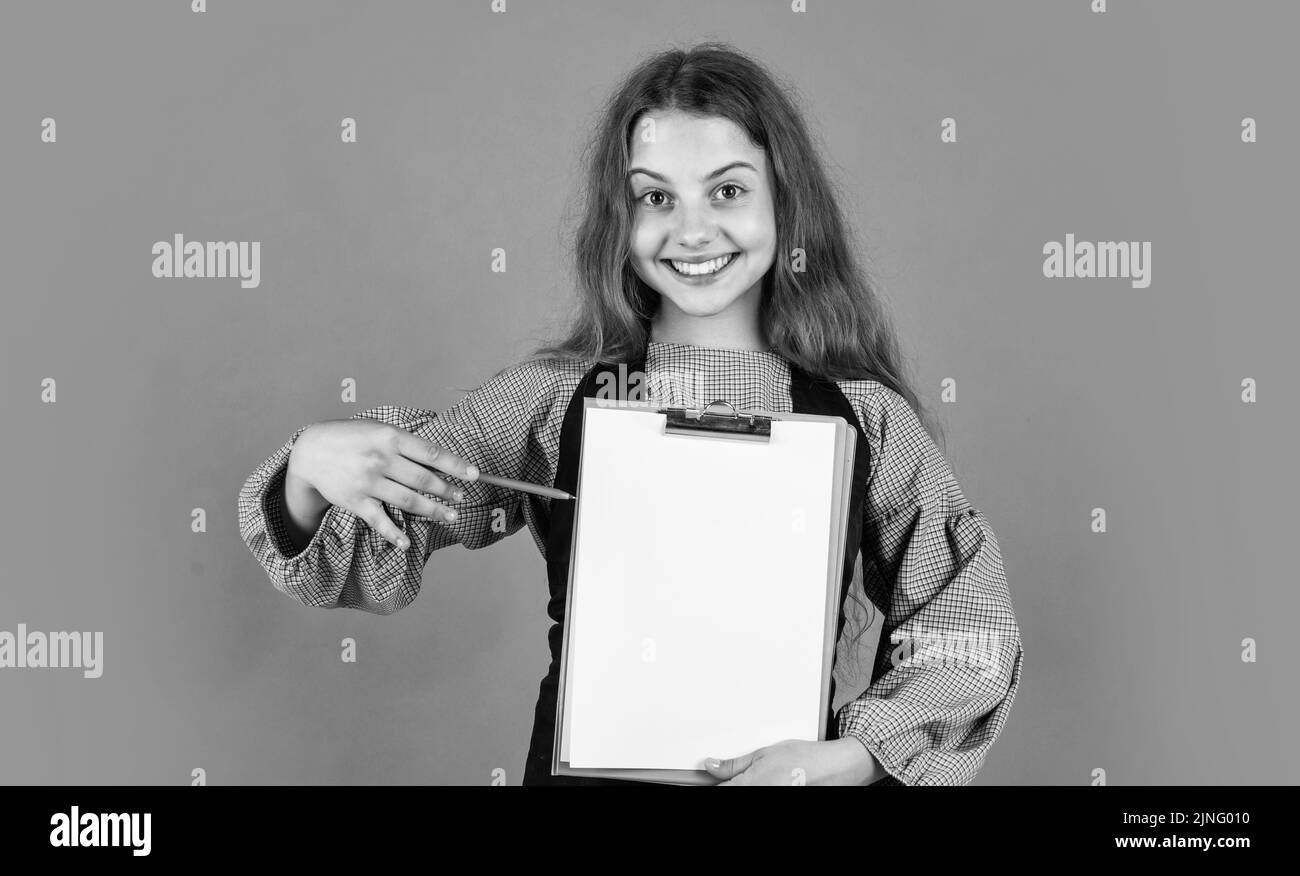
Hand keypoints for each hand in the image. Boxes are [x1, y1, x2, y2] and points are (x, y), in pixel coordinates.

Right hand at [286, 419, 478, 548]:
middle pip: (423, 479)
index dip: (456, 465)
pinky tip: (407, 543)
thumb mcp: (379, 429)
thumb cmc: (351, 437)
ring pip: (408, 500)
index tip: (474, 474)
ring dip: (433, 511)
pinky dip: (394, 533)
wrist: (311, 451)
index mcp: (390, 437)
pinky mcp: (355, 501)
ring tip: (450, 516)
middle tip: (461, 498)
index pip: (431, 453)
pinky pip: (379, 520)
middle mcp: (381, 459)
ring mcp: (368, 482)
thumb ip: (406, 443)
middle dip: (447, 491)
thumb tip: (439, 459)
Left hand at [704, 737, 881, 785]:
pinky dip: (756, 788)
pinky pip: (759, 797)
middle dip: (726, 785)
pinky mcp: (778, 802)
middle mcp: (758, 797)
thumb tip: (710, 765)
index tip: (691, 781)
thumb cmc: (804, 758)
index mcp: (750, 785)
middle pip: (731, 793)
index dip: (706, 785)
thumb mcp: (764, 752)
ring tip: (761, 776)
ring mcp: (771, 801)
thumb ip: (734, 764)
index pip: (719, 790)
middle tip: (733, 776)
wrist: (834, 768)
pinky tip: (767, 781)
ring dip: (743, 786)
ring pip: (744, 794)